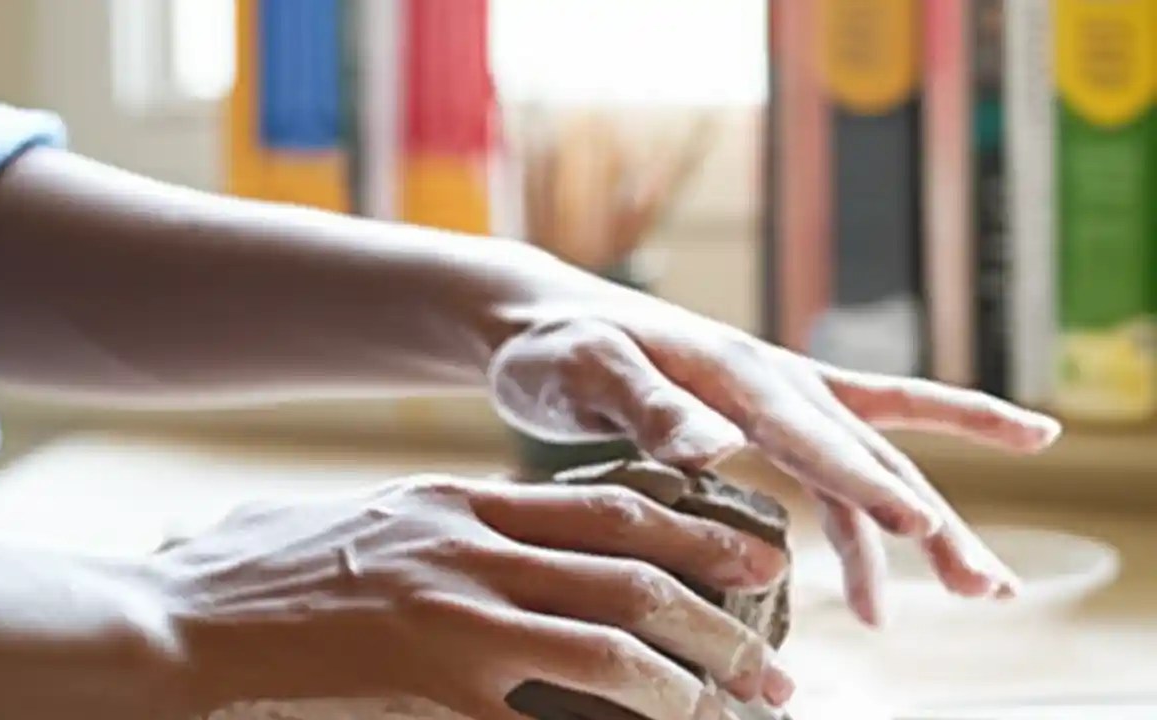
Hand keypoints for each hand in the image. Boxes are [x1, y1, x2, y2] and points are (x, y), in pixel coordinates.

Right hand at [150, 475, 791, 718]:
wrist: (178, 619)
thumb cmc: (267, 572)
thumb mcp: (373, 523)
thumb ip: (450, 527)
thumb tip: (518, 541)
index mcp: (458, 500)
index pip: (604, 504)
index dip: (693, 526)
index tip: (754, 550)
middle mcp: (468, 545)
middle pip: (628, 568)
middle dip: (717, 609)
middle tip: (775, 651)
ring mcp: (452, 613)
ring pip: (610, 638)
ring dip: (690, 677)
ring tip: (741, 707)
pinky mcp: (431, 680)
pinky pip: (553, 708)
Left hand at [487, 292, 1060, 626]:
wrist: (544, 324)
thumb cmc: (556, 345)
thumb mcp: (586, 370)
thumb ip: (649, 407)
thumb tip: (717, 449)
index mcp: (733, 370)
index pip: (813, 433)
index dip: (866, 483)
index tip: (921, 528)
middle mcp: (770, 380)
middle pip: (870, 452)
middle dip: (933, 519)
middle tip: (987, 587)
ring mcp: (771, 399)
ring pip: (869, 464)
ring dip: (923, 525)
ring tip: (977, 593)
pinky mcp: (757, 421)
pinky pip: (833, 469)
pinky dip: (864, 521)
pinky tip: (882, 580)